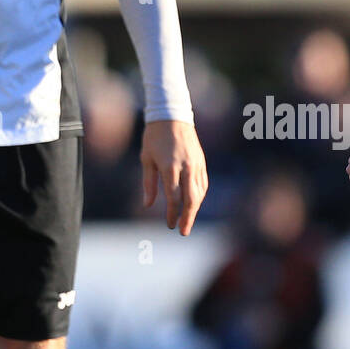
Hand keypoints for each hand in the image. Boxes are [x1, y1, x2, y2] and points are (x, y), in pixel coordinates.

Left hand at [140, 119, 207, 234]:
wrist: (172, 116)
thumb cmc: (154, 137)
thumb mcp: (146, 159)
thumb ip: (148, 184)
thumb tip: (148, 205)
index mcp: (170, 167)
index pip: (173, 197)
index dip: (172, 214)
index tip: (169, 225)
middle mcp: (186, 167)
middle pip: (191, 199)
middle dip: (187, 218)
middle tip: (183, 232)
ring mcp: (196, 164)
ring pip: (199, 192)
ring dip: (194, 209)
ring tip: (187, 221)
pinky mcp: (201, 161)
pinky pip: (203, 183)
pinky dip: (199, 196)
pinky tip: (194, 204)